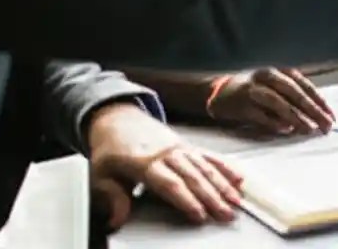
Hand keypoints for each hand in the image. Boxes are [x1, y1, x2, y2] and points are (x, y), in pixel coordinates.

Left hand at [87, 102, 242, 228]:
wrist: (117, 118)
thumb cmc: (110, 149)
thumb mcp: (100, 173)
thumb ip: (110, 197)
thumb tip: (116, 219)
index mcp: (144, 161)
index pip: (170, 184)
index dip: (186, 200)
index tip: (199, 215)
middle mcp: (167, 153)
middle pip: (193, 177)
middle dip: (212, 197)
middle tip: (226, 214)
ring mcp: (180, 148)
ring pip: (205, 167)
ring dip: (223, 185)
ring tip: (237, 201)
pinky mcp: (188, 145)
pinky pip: (210, 156)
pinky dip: (226, 167)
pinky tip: (238, 178)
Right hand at [207, 68, 334, 134]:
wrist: (218, 91)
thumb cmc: (255, 91)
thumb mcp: (275, 88)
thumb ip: (293, 99)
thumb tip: (316, 117)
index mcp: (280, 71)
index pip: (305, 85)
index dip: (320, 101)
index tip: (332, 116)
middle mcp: (267, 76)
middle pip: (294, 93)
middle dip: (312, 110)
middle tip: (326, 126)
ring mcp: (253, 89)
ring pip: (278, 102)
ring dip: (295, 117)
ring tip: (308, 129)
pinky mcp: (240, 104)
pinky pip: (260, 114)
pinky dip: (273, 122)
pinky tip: (286, 130)